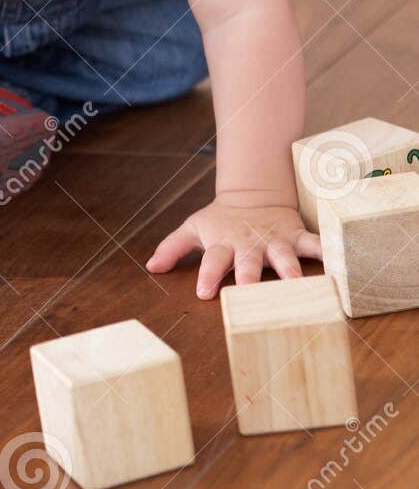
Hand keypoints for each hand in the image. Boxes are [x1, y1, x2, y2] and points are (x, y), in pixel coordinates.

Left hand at [145, 196, 322, 299]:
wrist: (253, 194)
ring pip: (284, 258)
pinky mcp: (296, 236)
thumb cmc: (221, 220)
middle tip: (251, 294)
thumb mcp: (193, 228)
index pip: (213, 261)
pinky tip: (338, 264)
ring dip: (290, 272)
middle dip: (250, 279)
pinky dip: (327, 253)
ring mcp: (275, 241)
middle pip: (249, 263)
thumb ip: (173, 247)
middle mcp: (250, 245)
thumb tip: (151, 266)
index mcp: (224, 244)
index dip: (207, 275)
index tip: (203, 292)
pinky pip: (315, 245)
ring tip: (297, 287)